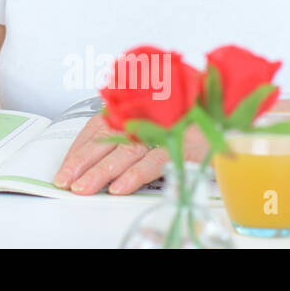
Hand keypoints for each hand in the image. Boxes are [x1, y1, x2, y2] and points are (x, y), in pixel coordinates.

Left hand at [53, 115, 208, 194]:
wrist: (225, 102)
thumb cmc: (186, 110)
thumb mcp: (150, 117)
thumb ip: (126, 130)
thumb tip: (99, 151)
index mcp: (130, 111)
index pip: (95, 130)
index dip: (77, 150)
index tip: (64, 168)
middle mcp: (141, 119)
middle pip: (103, 143)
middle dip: (81, 164)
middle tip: (65, 181)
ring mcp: (159, 132)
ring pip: (123, 154)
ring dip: (100, 173)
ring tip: (83, 188)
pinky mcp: (179, 146)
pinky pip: (152, 163)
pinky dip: (134, 176)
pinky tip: (119, 187)